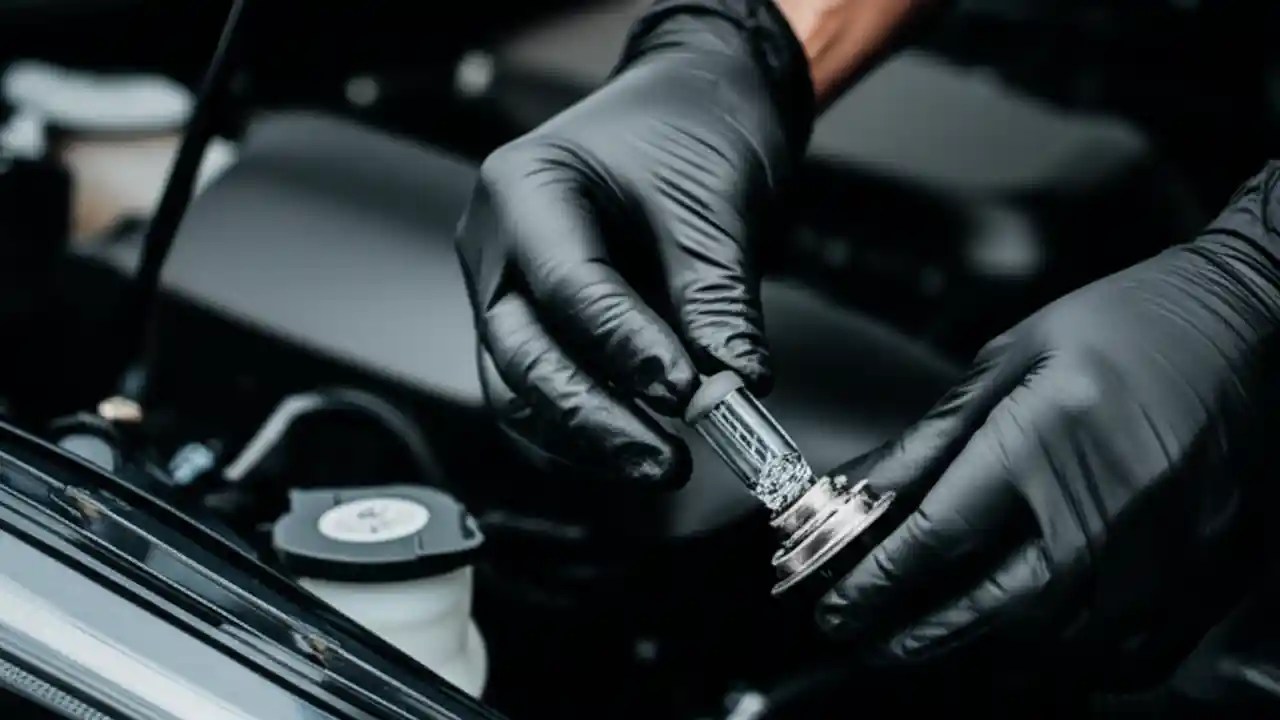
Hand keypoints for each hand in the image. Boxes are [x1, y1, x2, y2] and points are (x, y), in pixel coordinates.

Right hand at [455, 2, 813, 486]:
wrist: (693, 105)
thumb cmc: (688, 124)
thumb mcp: (712, 201)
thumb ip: (716, 296)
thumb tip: (733, 380)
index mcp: (523, 190)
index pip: (568, 288)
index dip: (626, 349)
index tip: (686, 392)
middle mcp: (498, 245)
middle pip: (523, 356)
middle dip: (594, 419)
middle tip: (665, 457)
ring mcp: (510, 288)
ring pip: (522, 389)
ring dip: (590, 438)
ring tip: (661, 463)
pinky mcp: (540, 325)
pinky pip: (547, 392)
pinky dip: (592, 428)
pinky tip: (641, 445)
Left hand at [817, 165, 1279, 675]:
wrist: (1247, 321)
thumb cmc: (1129, 325)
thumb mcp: (1010, 358)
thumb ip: (934, 435)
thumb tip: (865, 489)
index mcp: (1046, 440)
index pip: (938, 536)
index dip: (877, 581)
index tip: (838, 605)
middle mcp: (1107, 507)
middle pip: (993, 607)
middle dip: (918, 635)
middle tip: (870, 643)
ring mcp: (1167, 551)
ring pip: (1060, 642)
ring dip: (987, 652)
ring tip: (935, 643)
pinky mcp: (1208, 573)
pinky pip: (1133, 652)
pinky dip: (1077, 663)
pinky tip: (1034, 649)